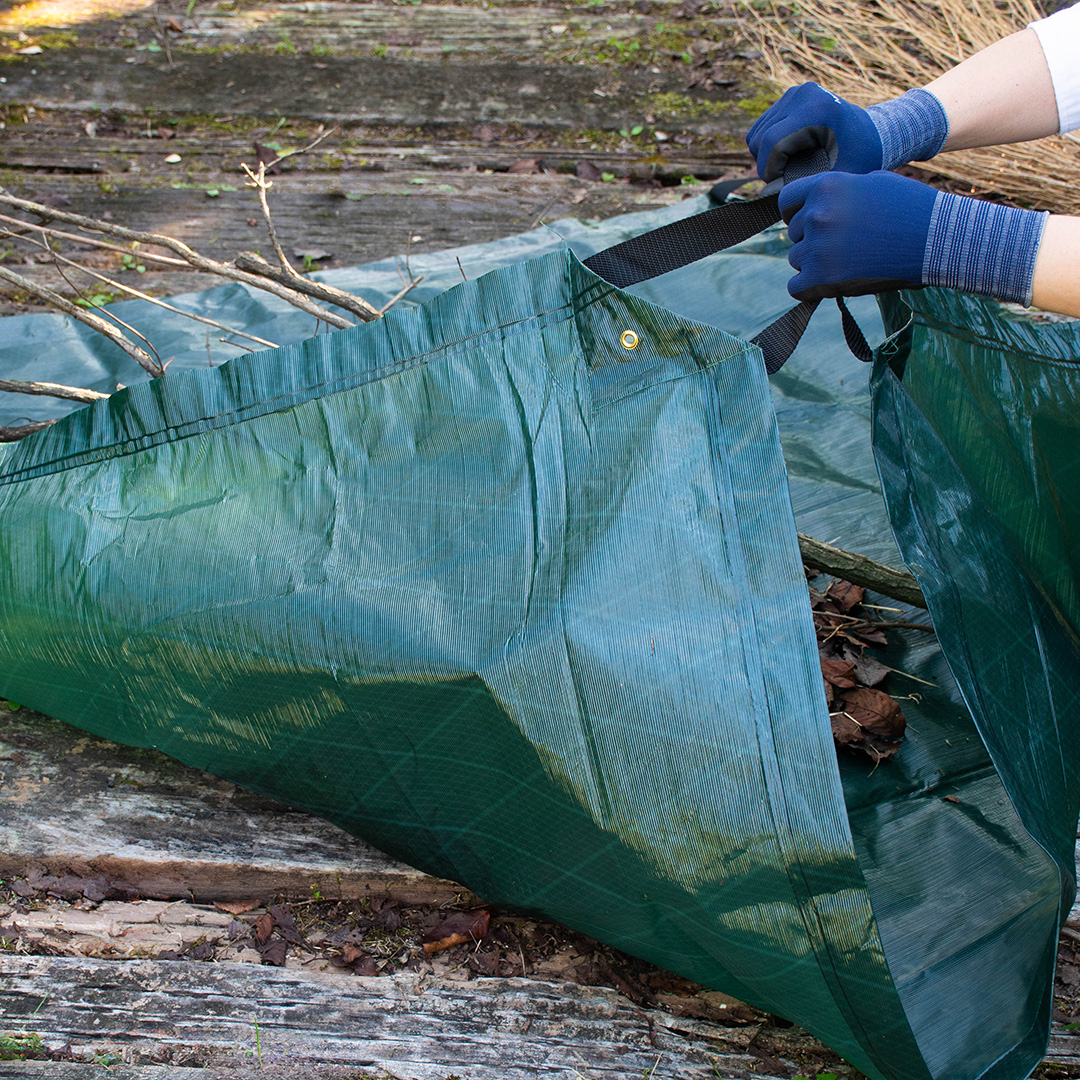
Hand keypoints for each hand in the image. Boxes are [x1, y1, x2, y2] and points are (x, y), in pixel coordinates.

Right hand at [747, 83, 883, 181]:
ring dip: (766, 156)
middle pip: (760, 138)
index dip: (769, 170)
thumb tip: (768, 191)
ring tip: (788, 167)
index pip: (771, 142)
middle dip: (767, 165)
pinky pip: (760, 127)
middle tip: (785, 180)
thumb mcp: (834, 176)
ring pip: (756, 134)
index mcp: (817, 109)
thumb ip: (802, 183)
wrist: (873, 135)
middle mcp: (803, 94)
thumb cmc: (858, 159)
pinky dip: (767, 147)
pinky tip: (787, 155)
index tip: (780, 186)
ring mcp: (795, 93)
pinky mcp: (789, 97)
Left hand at [778, 171, 937, 299]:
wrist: (936, 239)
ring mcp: (818, 246)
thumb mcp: (871, 182)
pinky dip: (810, 288)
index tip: (810, 222)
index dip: (796, 212)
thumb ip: (837, 192)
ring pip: (797, 260)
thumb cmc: (910, 208)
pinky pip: (796, 288)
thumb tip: (814, 203)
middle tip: (844, 245)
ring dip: (815, 263)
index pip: (787, 201)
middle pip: (795, 234)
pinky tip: (832, 281)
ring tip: (849, 260)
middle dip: (813, 239)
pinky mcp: (822, 277)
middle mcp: (817, 214)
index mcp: (826, 186)